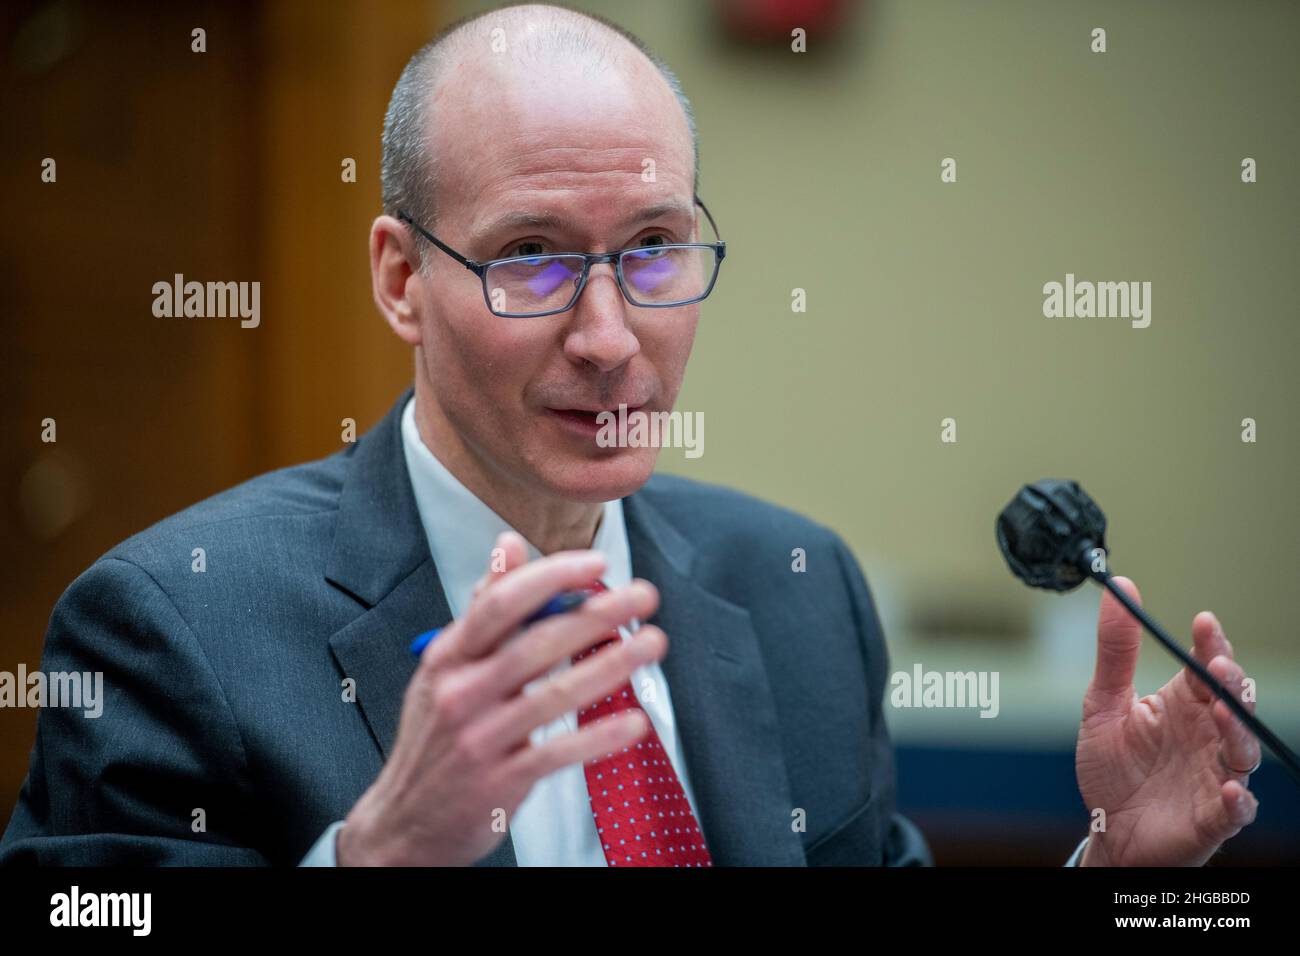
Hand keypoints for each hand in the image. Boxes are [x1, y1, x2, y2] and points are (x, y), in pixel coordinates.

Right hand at [337, 532, 665, 864]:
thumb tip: (509, 546)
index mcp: (448, 656)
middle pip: (537, 643)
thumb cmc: (435, 735)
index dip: (551, 577)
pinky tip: (634, 720)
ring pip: (556, 694)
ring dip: (612, 665)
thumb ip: (482, 607)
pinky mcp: (500, 780)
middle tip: (642, 597)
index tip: (596, 563)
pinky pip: (559, 751)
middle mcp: (461, 692)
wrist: (405, 820)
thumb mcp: (444, 666)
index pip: (501, 603)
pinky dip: (600, 735)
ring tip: (651, 643)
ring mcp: (481, 737)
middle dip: (598, 615)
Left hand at [1075, 576, 1259, 865]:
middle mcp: (1206, 735)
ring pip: (1242, 751)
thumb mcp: (1102, 705)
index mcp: (1183, 704)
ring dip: (1237, 732)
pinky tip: (1231, 789)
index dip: (1210, 644)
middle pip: (1234, 703)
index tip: (1203, 622)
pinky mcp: (1214, 817)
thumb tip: (1119, 589)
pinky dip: (1237, 801)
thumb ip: (1115, 652)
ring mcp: (1215, 775)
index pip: (1204, 667)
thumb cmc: (1112, 768)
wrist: (1108, 830)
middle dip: (1231, 683)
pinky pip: (1235, 809)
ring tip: (1224, 713)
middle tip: (1217, 665)